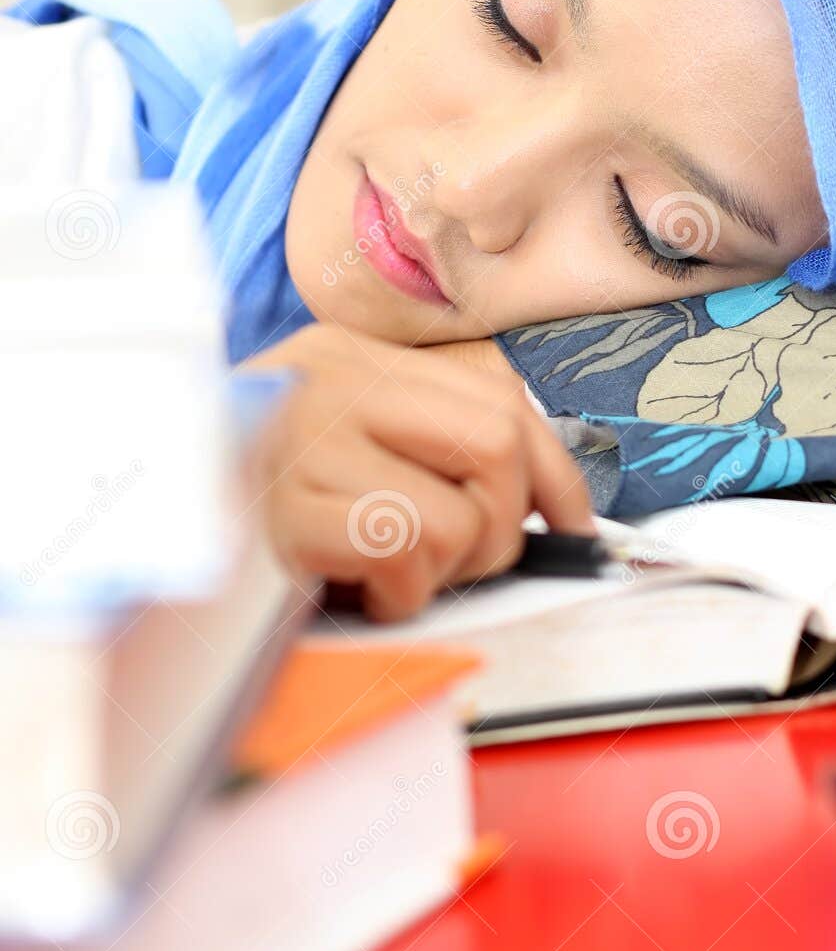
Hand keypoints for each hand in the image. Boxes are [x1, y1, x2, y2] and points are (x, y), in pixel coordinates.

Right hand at [243, 324, 593, 620]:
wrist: (144, 515)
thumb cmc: (262, 499)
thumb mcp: (348, 446)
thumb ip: (430, 445)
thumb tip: (547, 500)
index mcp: (355, 357)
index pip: (501, 399)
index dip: (556, 471)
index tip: (575, 523)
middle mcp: (330, 382)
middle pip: (496, 445)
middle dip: (504, 527)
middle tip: (463, 560)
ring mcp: (302, 441)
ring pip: (456, 518)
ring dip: (442, 573)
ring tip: (387, 574)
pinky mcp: (283, 511)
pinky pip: (400, 554)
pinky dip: (396, 593)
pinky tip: (353, 586)